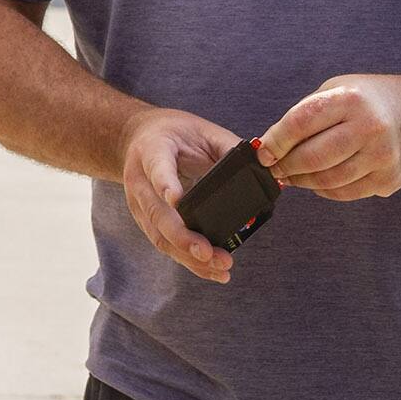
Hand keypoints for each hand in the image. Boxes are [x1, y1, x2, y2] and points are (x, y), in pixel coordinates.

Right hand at [119, 106, 240, 284]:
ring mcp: (140, 205)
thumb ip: (226, 146)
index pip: (157, 168)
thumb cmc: (175, 133)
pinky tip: (212, 271)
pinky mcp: (146, 222)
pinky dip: (188, 261)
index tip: (176, 199)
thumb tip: (262, 166)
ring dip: (188, 256)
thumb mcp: (200, 128)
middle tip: (209, 252)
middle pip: (158, 214)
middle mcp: (140, 181)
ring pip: (160, 237)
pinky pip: (166, 245)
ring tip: (220, 267)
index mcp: (152, 151)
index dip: (165, 184)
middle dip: (184, 237)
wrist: (138, 138)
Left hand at [263, 74, 400, 200]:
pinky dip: (324, 189)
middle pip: (313, 158)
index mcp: (350, 99)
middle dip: (286, 166)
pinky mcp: (389, 179)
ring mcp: (382, 156)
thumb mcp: (338, 89)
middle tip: (274, 168)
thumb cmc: (370, 100)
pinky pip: (345, 193)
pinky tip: (319, 180)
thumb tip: (272, 146)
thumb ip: (306, 114)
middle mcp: (369, 127)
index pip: (301, 123)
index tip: (263, 153)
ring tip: (293, 175)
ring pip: (328, 181)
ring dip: (302, 181)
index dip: (276, 141)